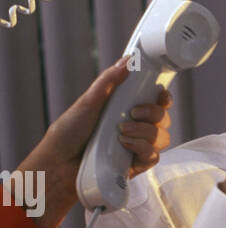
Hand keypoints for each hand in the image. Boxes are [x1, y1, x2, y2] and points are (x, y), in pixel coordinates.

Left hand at [19, 57, 171, 227]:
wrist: (60, 163)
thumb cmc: (69, 133)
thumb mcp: (88, 101)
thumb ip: (109, 81)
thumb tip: (128, 61)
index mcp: (126, 110)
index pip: (156, 103)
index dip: (163, 99)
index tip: (160, 95)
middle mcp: (135, 128)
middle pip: (163, 119)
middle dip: (153, 114)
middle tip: (132, 112)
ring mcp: (137, 148)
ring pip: (161, 138)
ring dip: (145, 132)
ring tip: (121, 131)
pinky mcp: (135, 166)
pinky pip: (153, 157)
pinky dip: (142, 148)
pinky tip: (124, 145)